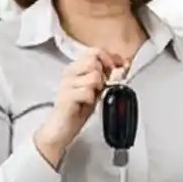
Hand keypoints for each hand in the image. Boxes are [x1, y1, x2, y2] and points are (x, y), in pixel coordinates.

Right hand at [34, 47, 122, 166]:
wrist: (60, 130)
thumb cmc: (76, 110)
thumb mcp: (95, 90)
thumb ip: (105, 76)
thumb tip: (122, 65)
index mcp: (75, 68)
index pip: (95, 52)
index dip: (110, 58)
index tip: (119, 66)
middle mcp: (69, 73)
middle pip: (94, 61)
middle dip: (103, 75)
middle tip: (100, 87)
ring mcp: (67, 84)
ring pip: (94, 76)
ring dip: (97, 89)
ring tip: (90, 98)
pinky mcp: (66, 96)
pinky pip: (88, 91)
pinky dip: (91, 99)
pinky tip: (84, 104)